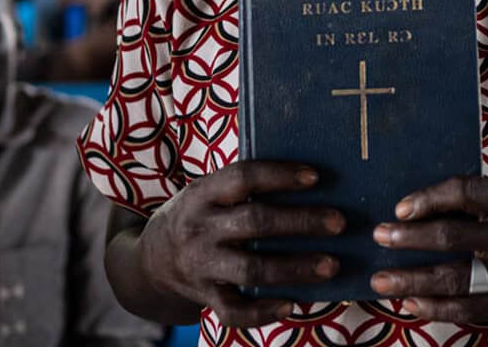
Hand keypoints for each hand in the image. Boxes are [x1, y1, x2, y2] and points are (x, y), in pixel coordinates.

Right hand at [137, 161, 346, 327]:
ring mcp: (201, 266)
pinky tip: (293, 304)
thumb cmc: (196, 216)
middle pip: (255, 222)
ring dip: (295, 267)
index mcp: (202, 194)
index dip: (279, 176)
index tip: (315, 177)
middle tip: (339, 222)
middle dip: (301, 221)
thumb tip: (308, 177)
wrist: (148, 261)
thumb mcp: (206, 191)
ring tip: (331, 265)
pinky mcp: (204, 297)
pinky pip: (234, 311)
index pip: (242, 178)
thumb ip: (241, 185)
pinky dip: (264, 311)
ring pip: (251, 269)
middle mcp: (199, 229)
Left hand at [368, 176, 487, 326]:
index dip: (430, 198)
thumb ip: (483, 199)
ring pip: (454, 278)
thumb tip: (422, 202)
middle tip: (379, 236)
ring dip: (411, 279)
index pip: (466, 192)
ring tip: (381, 279)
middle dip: (409, 238)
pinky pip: (467, 309)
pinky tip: (410, 303)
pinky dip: (435, 308)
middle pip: (452, 237)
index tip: (401, 207)